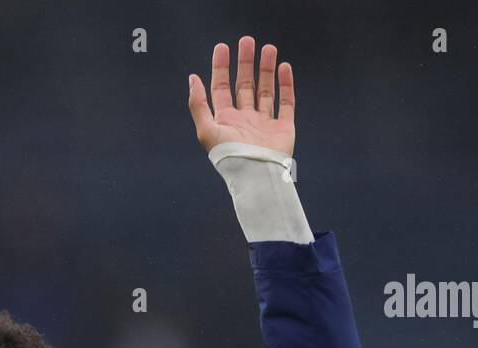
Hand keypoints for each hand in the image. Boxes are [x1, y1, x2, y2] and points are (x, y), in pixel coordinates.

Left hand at [188, 37, 294, 155]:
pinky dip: (286, 85)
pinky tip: (284, 68)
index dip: (220, 67)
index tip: (222, 47)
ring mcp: (264, 124)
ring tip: (268, 48)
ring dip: (266, 69)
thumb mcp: (206, 129)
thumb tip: (192, 78)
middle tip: (247, 41)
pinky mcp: (283, 128)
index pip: (221, 88)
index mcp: (225, 120)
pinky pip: (286, 103)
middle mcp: (244, 120)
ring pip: (265, 90)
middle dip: (245, 63)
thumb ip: (198, 103)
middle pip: (244, 85)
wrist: (255, 175)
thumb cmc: (229, 155)